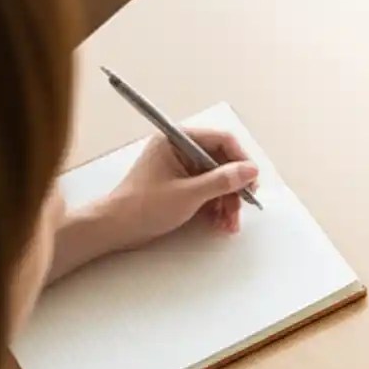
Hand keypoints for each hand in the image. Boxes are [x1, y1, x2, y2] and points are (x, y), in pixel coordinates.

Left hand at [106, 128, 259, 242]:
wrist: (116, 228)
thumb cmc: (143, 207)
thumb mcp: (188, 194)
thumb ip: (222, 181)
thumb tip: (250, 171)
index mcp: (176, 140)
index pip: (221, 140)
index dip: (241, 160)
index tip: (252, 181)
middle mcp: (180, 149)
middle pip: (222, 162)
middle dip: (234, 188)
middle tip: (243, 206)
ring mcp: (181, 168)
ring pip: (217, 180)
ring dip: (227, 202)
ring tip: (229, 223)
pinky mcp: (181, 185)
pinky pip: (208, 191)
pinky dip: (216, 207)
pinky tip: (220, 223)